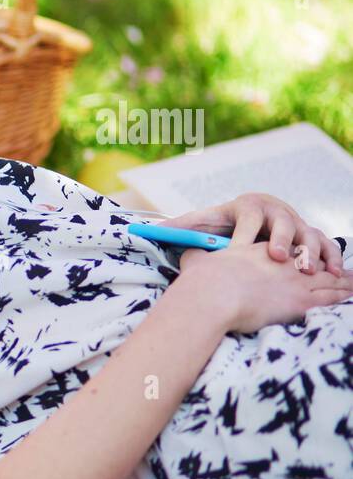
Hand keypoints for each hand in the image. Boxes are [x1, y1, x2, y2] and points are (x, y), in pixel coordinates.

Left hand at [161, 193, 343, 276]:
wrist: (247, 217)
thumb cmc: (221, 224)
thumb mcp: (201, 223)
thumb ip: (179, 227)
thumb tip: (145, 228)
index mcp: (247, 206)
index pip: (247, 217)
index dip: (245, 234)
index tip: (239, 251)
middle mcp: (274, 210)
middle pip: (282, 222)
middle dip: (281, 239)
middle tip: (278, 258)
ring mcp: (295, 221)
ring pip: (308, 232)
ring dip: (310, 250)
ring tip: (309, 269)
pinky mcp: (309, 234)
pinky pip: (325, 243)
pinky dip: (330, 256)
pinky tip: (334, 273)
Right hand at [176, 241, 352, 334]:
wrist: (213, 297)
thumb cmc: (202, 283)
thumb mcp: (194, 261)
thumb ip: (194, 255)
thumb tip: (178, 246)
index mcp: (258, 250)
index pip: (284, 249)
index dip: (296, 255)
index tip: (302, 262)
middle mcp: (281, 261)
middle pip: (309, 260)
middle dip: (324, 264)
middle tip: (338, 270)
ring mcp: (294, 278)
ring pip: (326, 277)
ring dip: (341, 281)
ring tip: (351, 280)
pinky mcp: (302, 298)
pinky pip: (332, 295)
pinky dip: (343, 294)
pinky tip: (350, 292)